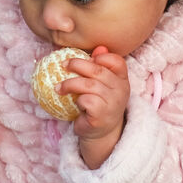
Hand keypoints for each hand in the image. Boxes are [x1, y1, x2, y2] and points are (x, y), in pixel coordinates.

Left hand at [60, 46, 129, 167]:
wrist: (101, 134)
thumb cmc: (99, 104)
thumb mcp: (103, 85)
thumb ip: (101, 67)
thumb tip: (99, 48)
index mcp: (122, 80)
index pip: (117, 62)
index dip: (101, 58)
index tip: (88, 59)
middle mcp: (121, 90)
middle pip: (98, 71)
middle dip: (78, 65)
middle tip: (64, 65)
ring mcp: (113, 103)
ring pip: (89, 85)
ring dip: (70, 83)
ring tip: (59, 87)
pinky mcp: (101, 115)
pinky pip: (86, 100)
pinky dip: (77, 100)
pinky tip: (75, 103)